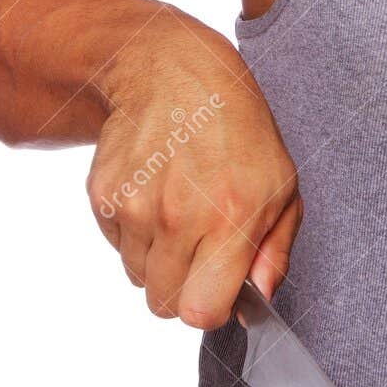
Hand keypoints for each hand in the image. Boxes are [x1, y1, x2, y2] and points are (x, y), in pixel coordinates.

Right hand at [85, 28, 301, 328]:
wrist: (175, 74)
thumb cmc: (240, 132)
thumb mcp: (283, 185)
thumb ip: (276, 250)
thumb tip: (261, 299)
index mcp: (231, 217)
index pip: (201, 312)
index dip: (213, 307)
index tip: (222, 286)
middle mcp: (177, 216)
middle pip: (165, 304)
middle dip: (185, 289)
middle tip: (202, 250)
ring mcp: (134, 207)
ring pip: (138, 277)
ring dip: (159, 259)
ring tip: (181, 211)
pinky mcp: (103, 197)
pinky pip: (117, 247)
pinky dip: (135, 234)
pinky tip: (156, 194)